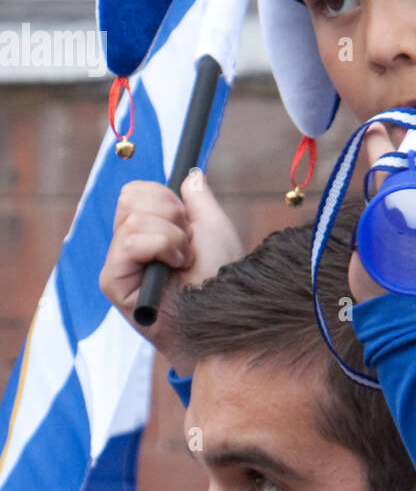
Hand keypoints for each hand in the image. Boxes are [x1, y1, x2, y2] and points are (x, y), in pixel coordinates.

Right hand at [99, 171, 243, 371]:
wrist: (226, 315)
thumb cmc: (224, 279)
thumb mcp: (215, 228)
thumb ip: (199, 200)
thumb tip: (191, 175)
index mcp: (148, 233)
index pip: (137, 192)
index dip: (167, 199)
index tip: (189, 223)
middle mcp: (128, 247)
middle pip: (131, 197)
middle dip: (171, 214)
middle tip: (187, 244)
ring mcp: (119, 264)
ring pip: (134, 218)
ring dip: (172, 236)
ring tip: (184, 261)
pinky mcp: (113, 282)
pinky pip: (130, 242)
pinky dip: (161, 246)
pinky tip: (174, 268)